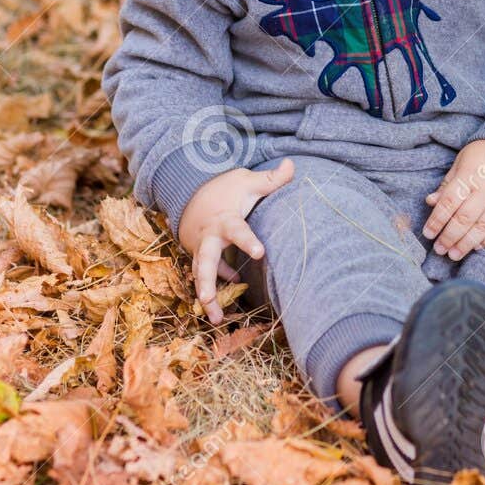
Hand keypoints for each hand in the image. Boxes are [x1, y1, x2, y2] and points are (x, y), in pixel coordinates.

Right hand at [176, 157, 294, 322]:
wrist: (192, 193)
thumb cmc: (225, 190)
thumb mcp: (247, 181)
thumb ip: (271, 179)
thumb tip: (292, 165)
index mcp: (225, 220)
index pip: (237, 231)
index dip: (248, 241)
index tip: (261, 253)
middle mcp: (210, 237)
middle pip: (205, 261)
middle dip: (206, 280)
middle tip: (207, 299)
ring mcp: (202, 249)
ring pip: (200, 275)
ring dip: (207, 296)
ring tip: (215, 319)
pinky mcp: (200, 257)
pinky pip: (205, 275)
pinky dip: (213, 289)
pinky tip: (222, 305)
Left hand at [422, 140, 484, 259]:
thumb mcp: (463, 161)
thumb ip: (448, 184)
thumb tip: (430, 202)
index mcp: (470, 175)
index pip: (449, 202)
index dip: (437, 220)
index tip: (428, 234)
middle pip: (464, 219)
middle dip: (449, 237)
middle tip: (439, 250)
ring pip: (483, 228)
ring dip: (466, 244)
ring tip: (454, 254)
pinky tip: (476, 247)